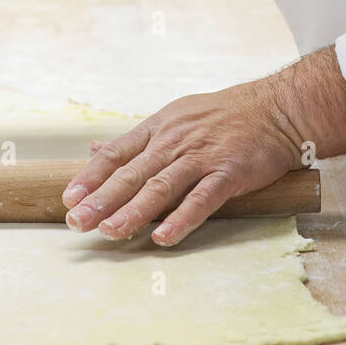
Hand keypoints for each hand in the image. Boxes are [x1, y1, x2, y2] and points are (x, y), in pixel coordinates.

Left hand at [61, 75, 305, 246]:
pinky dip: (182, 218)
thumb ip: (137, 141)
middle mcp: (175, 142)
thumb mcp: (175, 117)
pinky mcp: (229, 172)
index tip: (69, 199)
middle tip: (77, 222)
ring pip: (161, 186)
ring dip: (133, 211)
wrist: (276, 108)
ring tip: (110, 232)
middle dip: (102, 199)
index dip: (91, 177)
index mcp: (159, 129)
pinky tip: (163, 236)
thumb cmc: (224, 116)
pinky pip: (202, 198)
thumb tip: (95, 149)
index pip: (117, 154)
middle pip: (132, 173)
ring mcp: (202, 157)